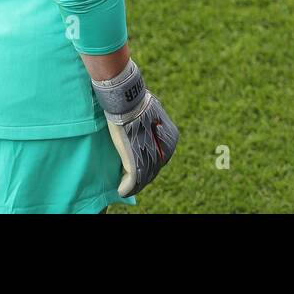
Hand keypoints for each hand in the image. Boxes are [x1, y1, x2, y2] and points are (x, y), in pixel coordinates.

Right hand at [90, 60, 178, 196]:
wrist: (129, 102)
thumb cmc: (138, 104)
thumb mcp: (151, 112)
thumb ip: (151, 126)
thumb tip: (148, 127)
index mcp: (171, 138)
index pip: (160, 156)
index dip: (149, 162)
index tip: (138, 164)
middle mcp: (167, 151)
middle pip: (154, 168)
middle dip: (142, 175)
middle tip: (130, 180)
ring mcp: (153, 158)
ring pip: (144, 177)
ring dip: (134, 184)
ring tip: (124, 188)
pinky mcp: (138, 164)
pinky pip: (133, 181)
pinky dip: (127, 188)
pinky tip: (122, 191)